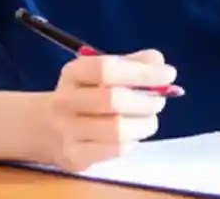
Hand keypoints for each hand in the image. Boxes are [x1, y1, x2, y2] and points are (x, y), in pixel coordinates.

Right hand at [41, 49, 174, 170]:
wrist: (50, 127)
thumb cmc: (90, 93)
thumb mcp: (107, 71)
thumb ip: (136, 62)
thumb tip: (160, 65)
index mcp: (73, 73)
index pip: (107, 69)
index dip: (142, 72)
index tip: (169, 74)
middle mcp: (65, 101)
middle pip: (114, 100)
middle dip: (147, 100)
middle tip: (160, 100)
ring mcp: (67, 131)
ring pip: (117, 129)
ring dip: (145, 123)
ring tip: (150, 119)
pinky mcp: (74, 157)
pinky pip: (115, 149)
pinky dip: (133, 141)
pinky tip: (132, 134)